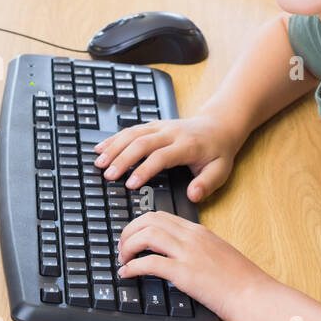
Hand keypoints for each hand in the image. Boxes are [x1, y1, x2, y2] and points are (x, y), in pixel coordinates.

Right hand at [94, 112, 238, 200]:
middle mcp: (171, 133)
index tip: (130, 185)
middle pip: (142, 143)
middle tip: (107, 175)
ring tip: (99, 162)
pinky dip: (115, 138)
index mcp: (186, 146)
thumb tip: (193, 196)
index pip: (161, 157)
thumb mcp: (221, 171)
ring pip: (133, 133)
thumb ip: (207, 184)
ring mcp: (161, 127)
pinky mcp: (154, 125)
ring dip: (114, 147)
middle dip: (122, 159)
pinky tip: (101, 148)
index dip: (144, 170)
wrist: (219, 126)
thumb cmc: (218, 152)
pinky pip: (132, 129)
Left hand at [115, 209, 268, 320]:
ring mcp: (188, 253)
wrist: (254, 296)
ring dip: (128, 246)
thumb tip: (177, 254)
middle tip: (122, 248)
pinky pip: (149, 263)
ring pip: (146, 235)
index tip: (132, 237)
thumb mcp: (218, 254)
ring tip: (123, 260)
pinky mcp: (185, 273)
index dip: (140, 224)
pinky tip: (127, 274)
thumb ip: (198, 249)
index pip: (161, 216)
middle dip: (129, 232)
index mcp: (199, 231)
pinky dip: (132, 267)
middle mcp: (192, 237)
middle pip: (149, 220)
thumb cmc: (241, 281)